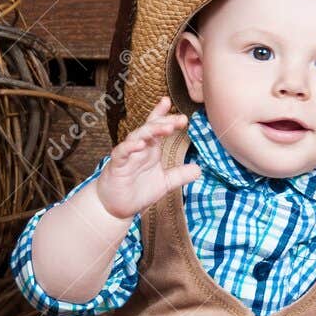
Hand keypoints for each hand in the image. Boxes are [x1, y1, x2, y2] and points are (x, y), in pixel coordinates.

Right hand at [94, 96, 201, 220]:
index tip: (178, 108)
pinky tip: (140, 144)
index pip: (157, 127)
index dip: (164, 115)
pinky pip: (122, 152)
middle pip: (150, 129)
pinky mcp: (116, 166)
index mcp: (150, 150)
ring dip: (151, 131)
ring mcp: (127, 156)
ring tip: (166, 128)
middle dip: (165, 122)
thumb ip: (180, 175)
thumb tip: (199, 169)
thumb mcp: (165, 183)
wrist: (116, 208)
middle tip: (181, 119)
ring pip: (137, 136)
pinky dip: (130, 147)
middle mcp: (139, 149)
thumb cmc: (136, 191)